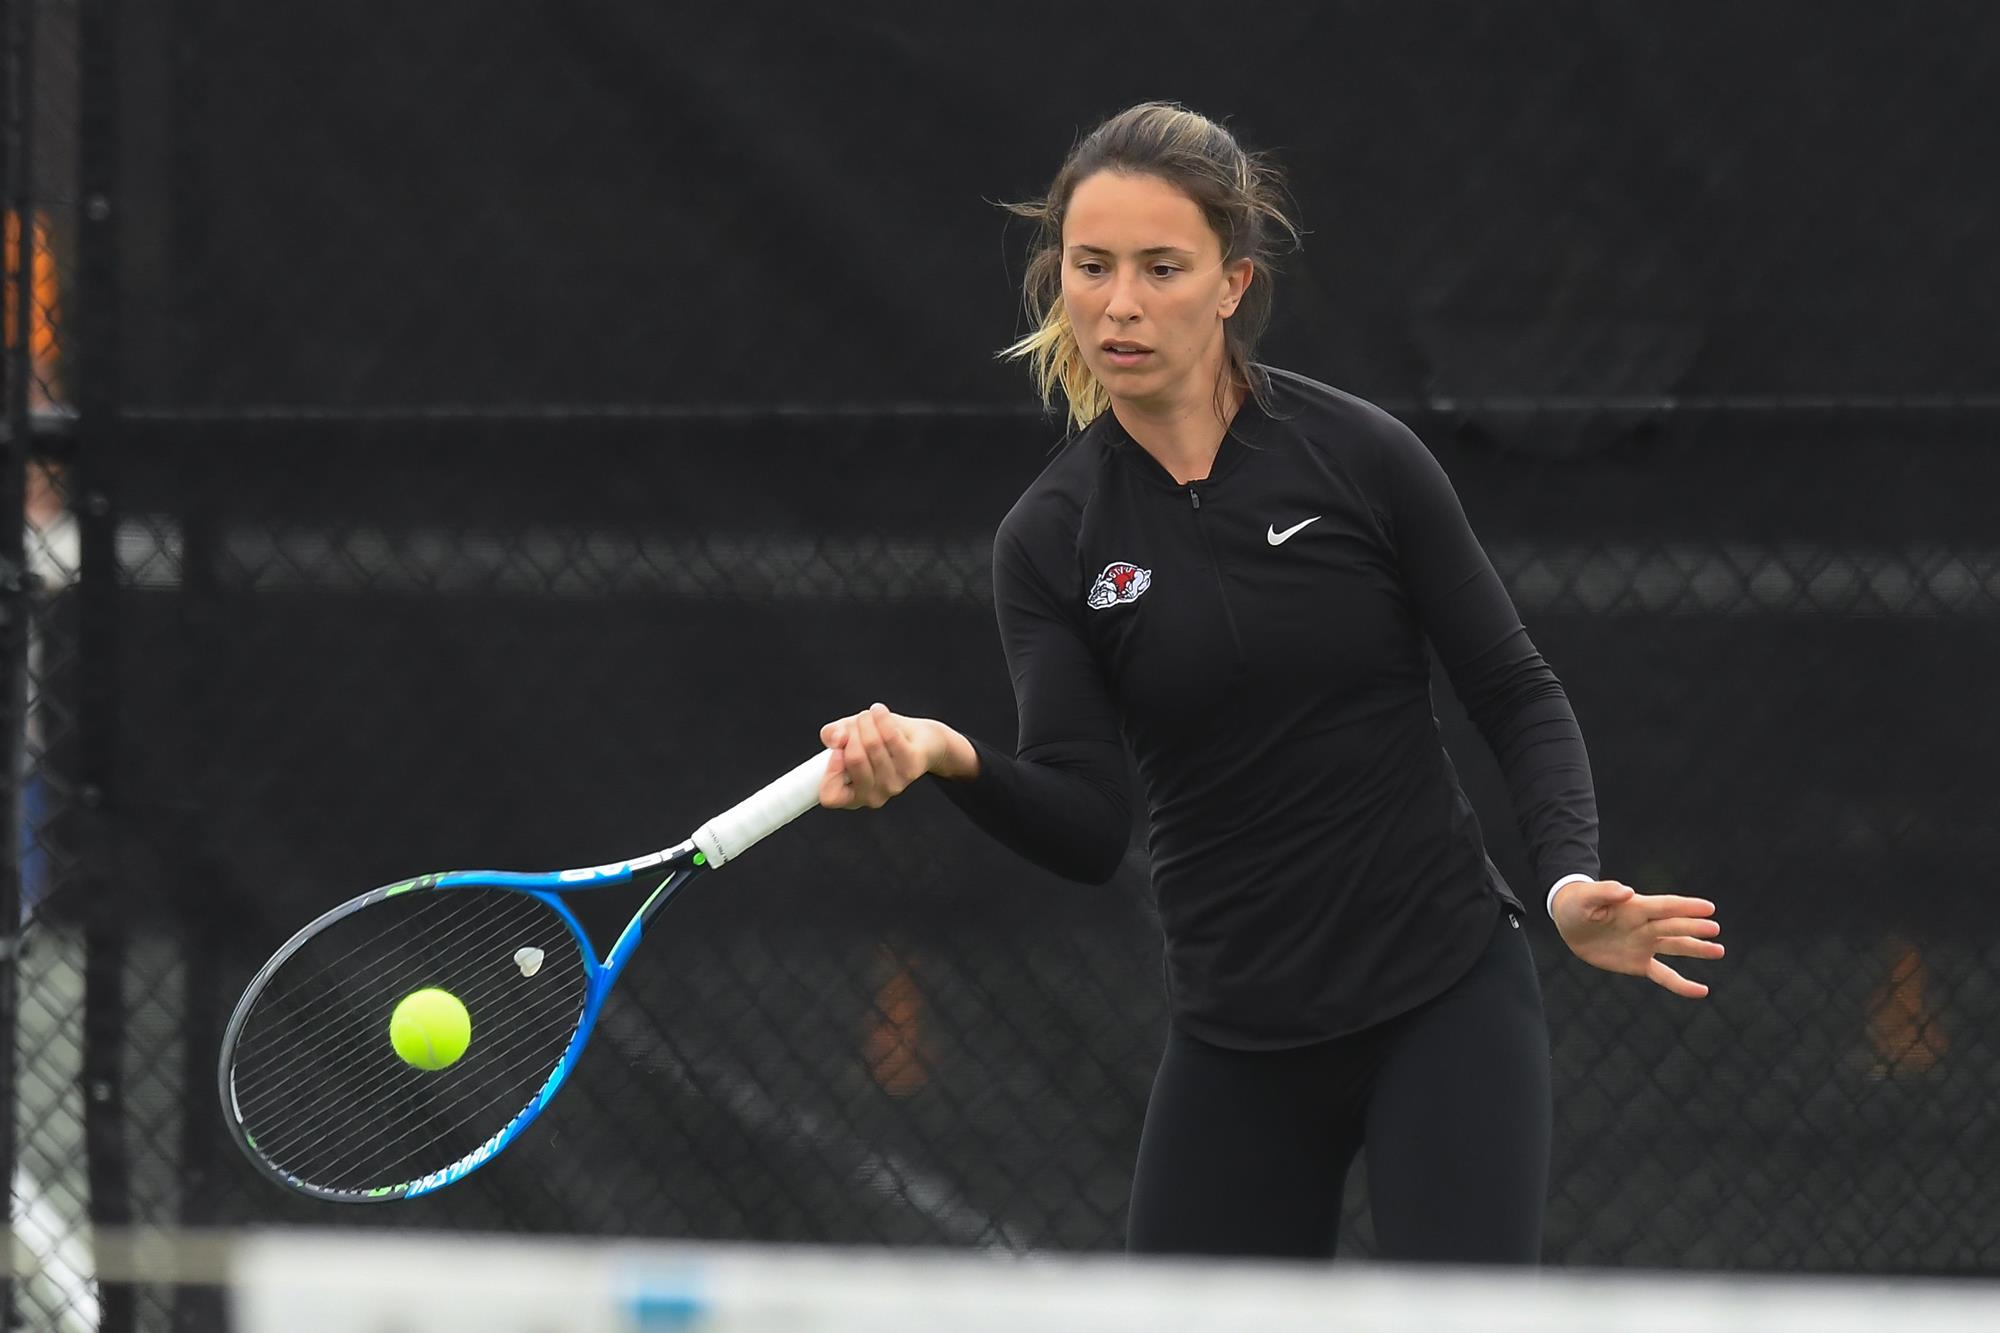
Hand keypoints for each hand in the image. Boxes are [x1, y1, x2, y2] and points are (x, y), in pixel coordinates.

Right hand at [816, 702, 953, 810]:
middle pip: (854, 759)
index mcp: (851, 796)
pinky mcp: (912, 768)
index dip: (830, 772)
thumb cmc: (878, 740)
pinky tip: (879, 711)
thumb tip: (837, 738)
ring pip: (872, 744)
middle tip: (857, 722)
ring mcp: (894, 785)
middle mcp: (872, 797)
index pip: (831, 797)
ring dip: (866, 720)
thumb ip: (832, 736)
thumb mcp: (847, 736)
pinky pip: (890, 736)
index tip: (837, 750)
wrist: (918, 740)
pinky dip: (881, 718)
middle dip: (852, 731)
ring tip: (869, 716)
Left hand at [1550, 880, 1723, 998]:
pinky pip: (1664, 976)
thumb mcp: (1585, 897)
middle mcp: (1646, 925)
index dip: (1685, 907)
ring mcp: (1645, 944)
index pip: (1665, 906)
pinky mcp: (1638, 963)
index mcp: (1636, 907)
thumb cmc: (1578, 903)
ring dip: (1696, 949)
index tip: (1708, 908)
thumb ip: (1605, 892)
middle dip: (1692, 928)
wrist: (1570, 922)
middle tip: (1714, 929)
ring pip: (1675, 947)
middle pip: (1673, 927)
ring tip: (1718, 951)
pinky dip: (1681, 985)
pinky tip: (1701, 991)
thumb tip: (1627, 891)